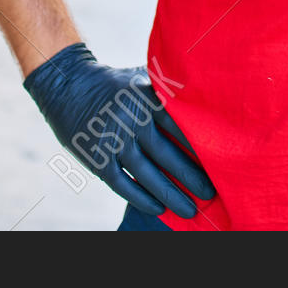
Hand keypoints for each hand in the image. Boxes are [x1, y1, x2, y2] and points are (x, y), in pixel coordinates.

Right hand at [23, 42, 214, 217]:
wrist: (68, 84)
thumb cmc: (114, 83)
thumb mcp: (141, 77)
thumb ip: (167, 89)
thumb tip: (203, 97)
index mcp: (147, 98)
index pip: (180, 125)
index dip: (200, 147)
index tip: (220, 163)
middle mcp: (131, 120)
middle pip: (167, 154)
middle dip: (191, 177)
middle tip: (211, 194)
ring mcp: (112, 140)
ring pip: (146, 173)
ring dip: (169, 194)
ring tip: (189, 210)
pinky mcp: (96, 156)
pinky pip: (121, 182)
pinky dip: (139, 197)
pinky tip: (157, 209)